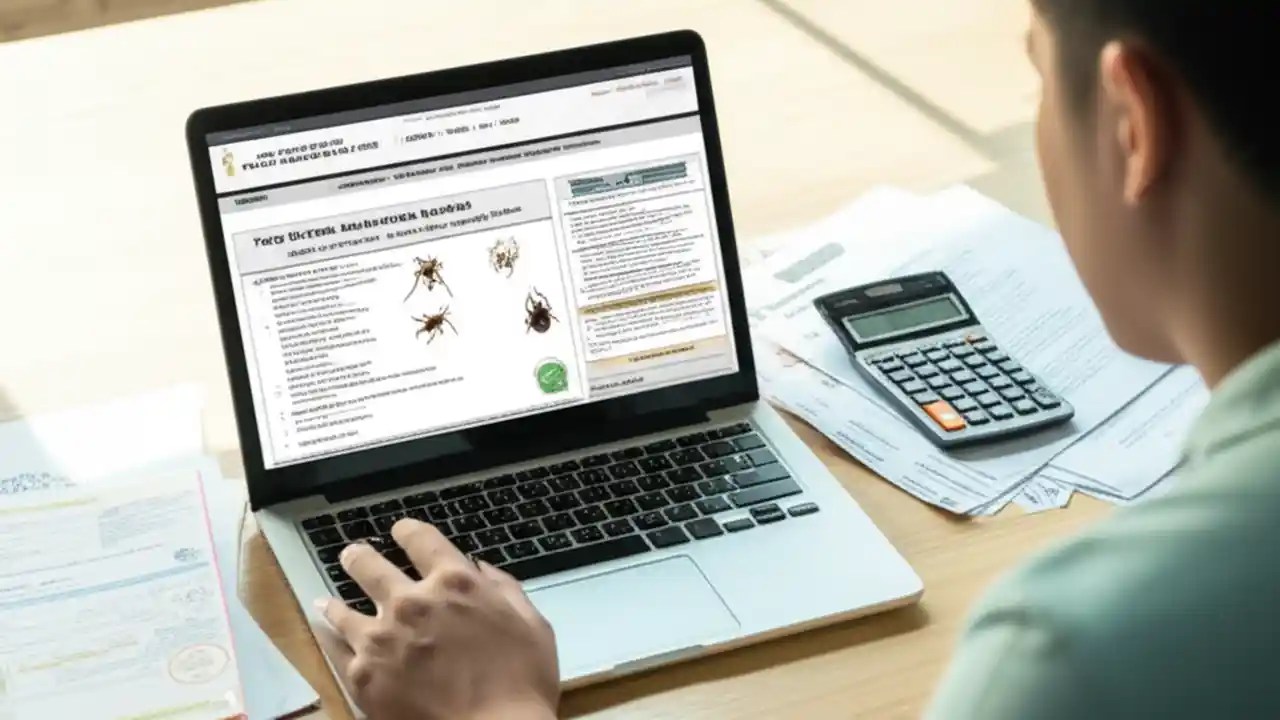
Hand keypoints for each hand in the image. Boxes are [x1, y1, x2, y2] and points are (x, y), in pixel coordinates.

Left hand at [316, 519, 559, 719]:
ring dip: (335, 601)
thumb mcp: (532, 625)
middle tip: (353, 556)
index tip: (400, 532)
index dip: (406, 531)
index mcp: (455, 582)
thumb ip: (504, 589)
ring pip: (342, 608)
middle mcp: (411, 601)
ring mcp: (381, 638)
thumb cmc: (521, 683)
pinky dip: (329, 639)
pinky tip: (325, 635)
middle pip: (368, 564)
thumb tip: (481, 568)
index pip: (419, 539)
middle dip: (359, 557)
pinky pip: (334, 649)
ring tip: (326, 601)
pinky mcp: (362, 675)